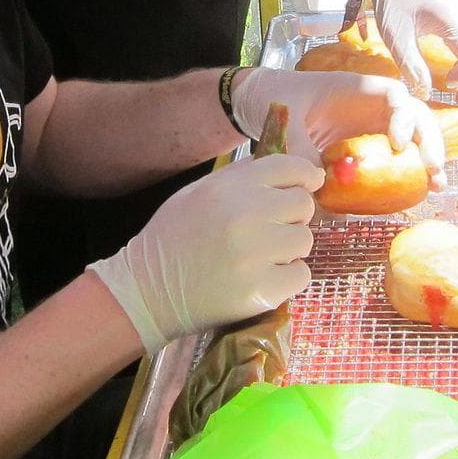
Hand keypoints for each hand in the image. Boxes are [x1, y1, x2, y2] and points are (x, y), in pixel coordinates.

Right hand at [90, 154, 323, 352]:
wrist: (147, 291)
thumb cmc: (173, 238)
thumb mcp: (198, 192)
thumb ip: (240, 178)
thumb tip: (286, 171)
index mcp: (230, 187)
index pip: (289, 167)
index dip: (306, 175)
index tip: (310, 183)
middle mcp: (245, 215)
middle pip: (303, 205)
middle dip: (292, 217)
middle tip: (272, 231)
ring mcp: (254, 254)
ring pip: (304, 241)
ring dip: (289, 250)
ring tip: (262, 258)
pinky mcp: (260, 291)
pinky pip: (300, 276)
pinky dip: (287, 279)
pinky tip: (262, 279)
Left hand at [230, 65, 446, 181]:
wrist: (261, 102)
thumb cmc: (276, 98)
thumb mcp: (286, 120)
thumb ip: (300, 148)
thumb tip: (320, 181)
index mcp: (355, 89)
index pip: (393, 94)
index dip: (403, 115)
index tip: (397, 141)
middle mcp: (371, 105)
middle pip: (414, 116)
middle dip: (429, 140)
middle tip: (433, 169)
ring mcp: (371, 125)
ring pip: (410, 137)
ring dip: (427, 158)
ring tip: (436, 185)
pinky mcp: (366, 146)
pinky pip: (392, 157)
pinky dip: (408, 171)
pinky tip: (419, 192)